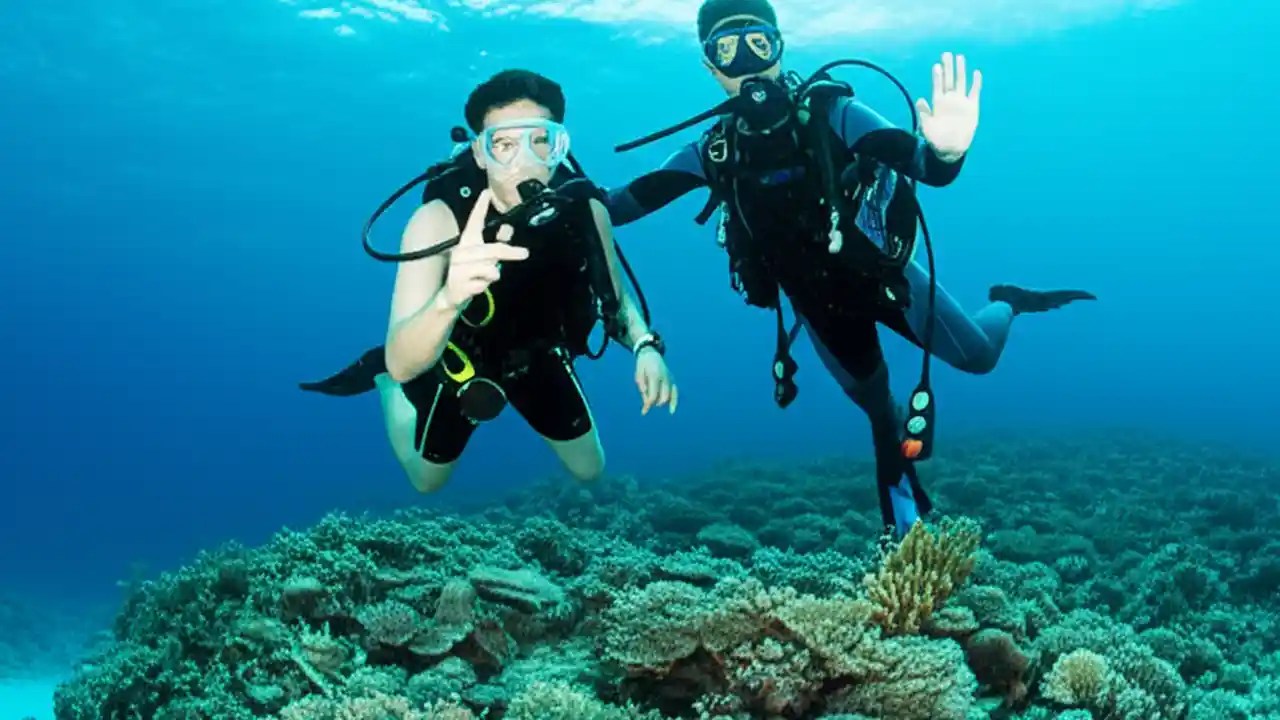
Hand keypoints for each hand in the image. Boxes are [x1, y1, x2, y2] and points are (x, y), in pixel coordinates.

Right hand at [441, 189, 528, 309]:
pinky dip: (484, 286)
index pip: (474, 221)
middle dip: (511, 252)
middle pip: (492, 249)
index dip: (480, 207)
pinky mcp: (460, 283)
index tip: (487, 192)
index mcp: (467, 242)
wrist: (451, 295)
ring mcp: (459, 267)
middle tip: (525, 253)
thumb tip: (508, 229)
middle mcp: (461, 252)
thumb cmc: (471, 273)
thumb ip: (496, 245)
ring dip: (493, 275)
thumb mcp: (485, 258)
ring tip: (484, 277)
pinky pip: (484, 283)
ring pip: (490, 269)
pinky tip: (475, 286)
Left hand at [635, 347, 676, 414]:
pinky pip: (675, 392)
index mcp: (655, 376)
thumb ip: (642, 385)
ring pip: (671, 396)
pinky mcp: (672, 380)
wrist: (651, 354)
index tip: (644, 411)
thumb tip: (645, 398)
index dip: (649, 404)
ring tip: (655, 406)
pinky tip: (672, 410)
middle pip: (662, 397)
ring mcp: (670, 379)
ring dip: (662, 402)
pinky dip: (674, 401)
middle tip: (646, 405)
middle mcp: (665, 378)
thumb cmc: (643, 365)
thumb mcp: (638, 373)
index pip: (653, 395)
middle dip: (655, 403)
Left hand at [915, 51, 981, 159]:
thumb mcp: (927, 126)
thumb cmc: (936, 139)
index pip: (938, 86)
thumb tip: (920, 99)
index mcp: (938, 103)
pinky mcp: (972, 107)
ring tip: (959, 57)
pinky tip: (976, 73)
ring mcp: (961, 102)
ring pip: (961, 82)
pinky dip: (976, 83)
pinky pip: (975, 92)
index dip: (937, 76)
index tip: (936, 65)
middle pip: (949, 80)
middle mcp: (949, 100)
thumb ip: (924, 113)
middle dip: (948, 67)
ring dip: (960, 70)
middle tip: (946, 54)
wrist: (951, 149)